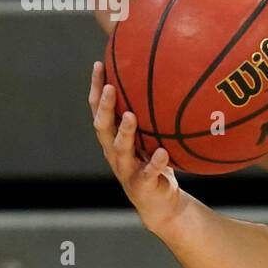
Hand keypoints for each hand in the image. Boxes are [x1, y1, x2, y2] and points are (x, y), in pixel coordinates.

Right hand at [89, 61, 184, 232]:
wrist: (160, 204)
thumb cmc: (156, 163)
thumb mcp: (154, 137)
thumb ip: (155, 116)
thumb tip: (172, 80)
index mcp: (113, 138)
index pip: (99, 110)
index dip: (96, 88)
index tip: (99, 64)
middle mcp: (114, 152)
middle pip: (102, 127)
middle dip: (104, 107)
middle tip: (109, 87)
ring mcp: (125, 170)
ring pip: (120, 149)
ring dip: (125, 132)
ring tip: (130, 115)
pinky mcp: (141, 185)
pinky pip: (148, 172)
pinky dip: (155, 162)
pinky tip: (163, 152)